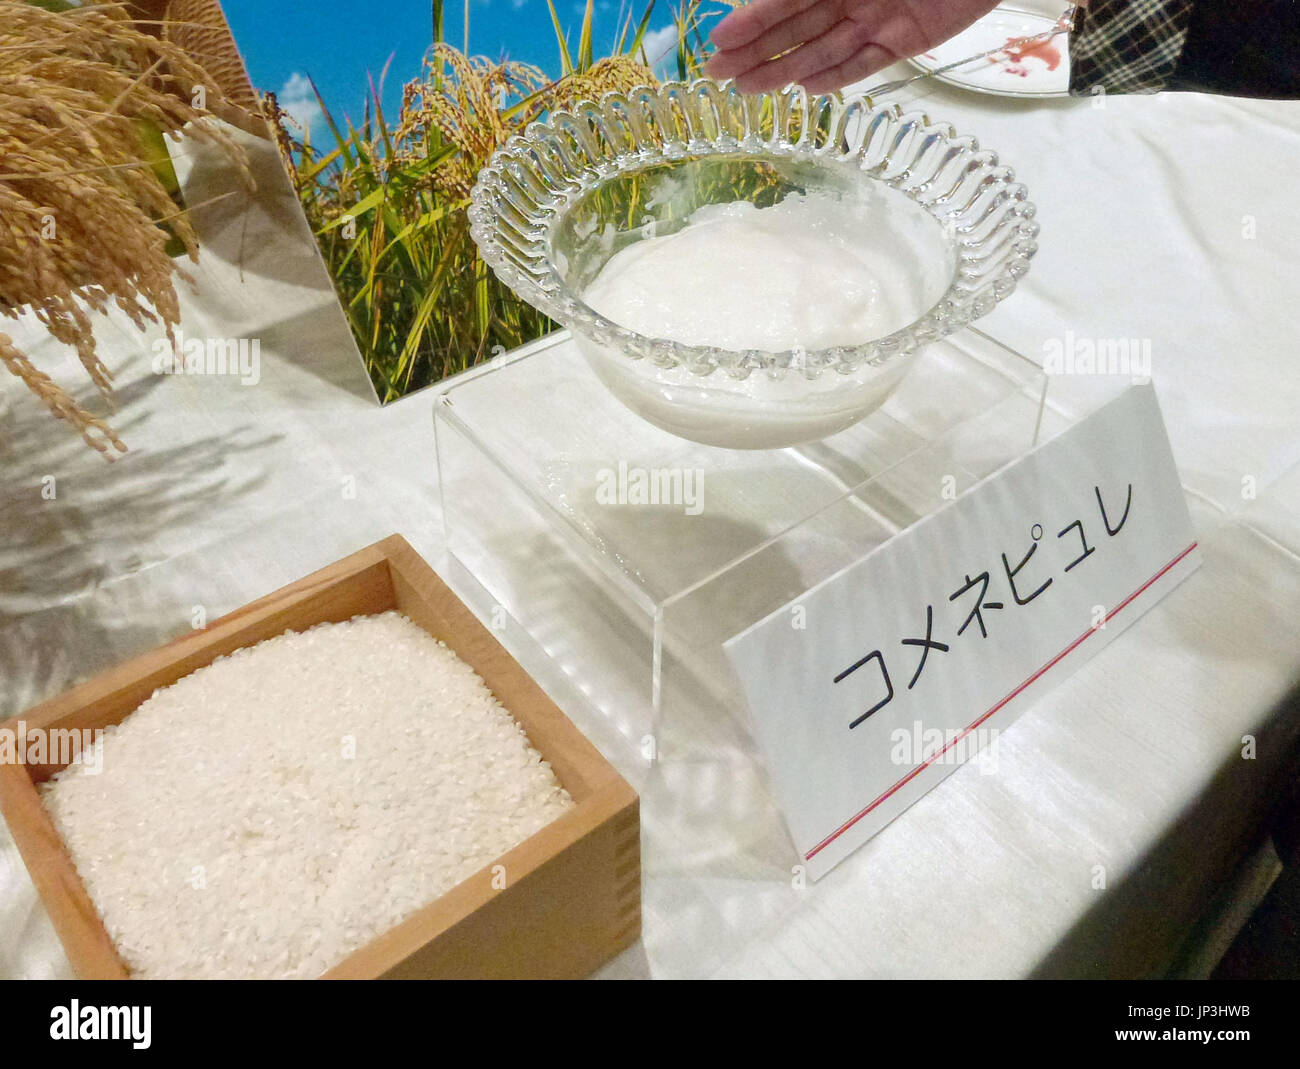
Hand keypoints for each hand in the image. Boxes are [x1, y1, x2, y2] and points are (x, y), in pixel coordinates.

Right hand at [704, 0, 1002, 92]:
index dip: (753, 19)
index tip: (721, 40)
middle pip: (796, 27)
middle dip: (756, 50)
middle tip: (718, 75)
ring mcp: (877, 17)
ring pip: (822, 48)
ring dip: (785, 70)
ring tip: (749, 91)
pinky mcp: (906, 40)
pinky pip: (864, 62)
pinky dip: (838, 76)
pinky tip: (806, 89)